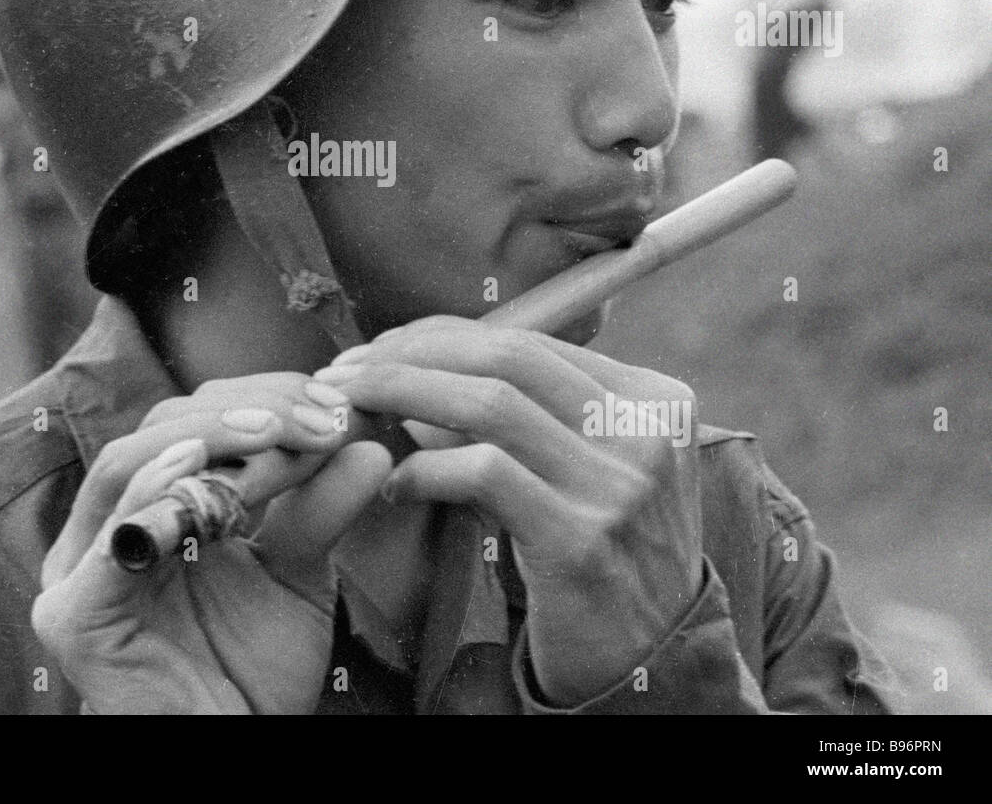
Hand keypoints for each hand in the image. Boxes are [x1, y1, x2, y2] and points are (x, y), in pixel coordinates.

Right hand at [32, 373, 391, 713]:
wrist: (237, 748)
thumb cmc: (256, 668)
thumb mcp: (299, 570)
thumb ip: (320, 506)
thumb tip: (368, 441)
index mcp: (150, 506)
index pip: (192, 421)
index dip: (260, 399)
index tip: (334, 406)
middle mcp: (106, 529)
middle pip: (159, 430)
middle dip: (244, 412)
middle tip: (317, 418)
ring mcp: (77, 571)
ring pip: (126, 464)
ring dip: (207, 438)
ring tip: (274, 430)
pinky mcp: (73, 616)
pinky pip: (109, 542)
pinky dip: (150, 494)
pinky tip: (196, 467)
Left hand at [305, 318, 702, 705]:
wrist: (651, 663)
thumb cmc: (602, 553)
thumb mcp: (590, 466)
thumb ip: (529, 413)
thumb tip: (418, 365)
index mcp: (652, 399)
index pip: (526, 340)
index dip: (438, 336)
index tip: (378, 350)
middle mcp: (645, 431)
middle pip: (505, 358)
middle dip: (410, 354)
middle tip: (346, 372)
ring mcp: (618, 486)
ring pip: (489, 403)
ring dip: (402, 396)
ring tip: (352, 411)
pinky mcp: (580, 540)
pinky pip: (483, 474)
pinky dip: (425, 469)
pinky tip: (394, 485)